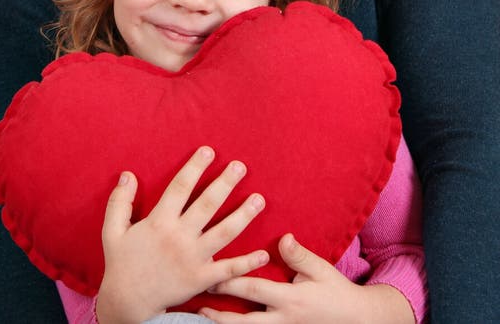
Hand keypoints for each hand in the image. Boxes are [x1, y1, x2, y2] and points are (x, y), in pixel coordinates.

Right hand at [95, 146, 268, 323]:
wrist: (127, 304)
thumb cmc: (121, 263)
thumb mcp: (112, 230)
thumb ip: (120, 201)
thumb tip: (128, 174)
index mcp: (159, 222)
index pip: (180, 188)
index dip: (195, 167)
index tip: (209, 151)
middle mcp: (179, 238)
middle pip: (207, 205)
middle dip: (225, 183)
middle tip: (240, 166)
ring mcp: (193, 259)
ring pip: (224, 233)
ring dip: (244, 216)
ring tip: (259, 199)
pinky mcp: (201, 280)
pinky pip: (228, 270)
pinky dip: (247, 263)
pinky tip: (263, 254)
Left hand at [200, 234, 414, 323]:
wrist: (356, 321)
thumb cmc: (336, 291)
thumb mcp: (321, 270)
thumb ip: (300, 256)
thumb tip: (283, 238)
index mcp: (290, 300)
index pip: (254, 290)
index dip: (232, 282)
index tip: (211, 274)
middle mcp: (282, 320)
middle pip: (243, 320)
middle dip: (219, 312)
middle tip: (197, 301)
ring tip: (202, 315)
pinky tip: (225, 322)